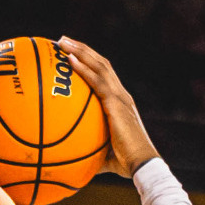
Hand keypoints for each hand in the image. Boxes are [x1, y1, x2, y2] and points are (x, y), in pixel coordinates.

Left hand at [58, 37, 159, 176]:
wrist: (141, 164)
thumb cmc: (125, 164)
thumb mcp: (103, 153)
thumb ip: (88, 151)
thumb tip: (69, 161)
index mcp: (120, 103)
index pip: (105, 75)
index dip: (89, 62)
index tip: (72, 54)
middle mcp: (122, 95)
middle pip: (101, 64)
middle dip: (82, 49)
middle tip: (62, 41)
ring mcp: (120, 97)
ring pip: (99, 65)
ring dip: (80, 51)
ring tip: (62, 41)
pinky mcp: (116, 104)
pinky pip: (97, 81)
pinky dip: (83, 68)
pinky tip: (69, 60)